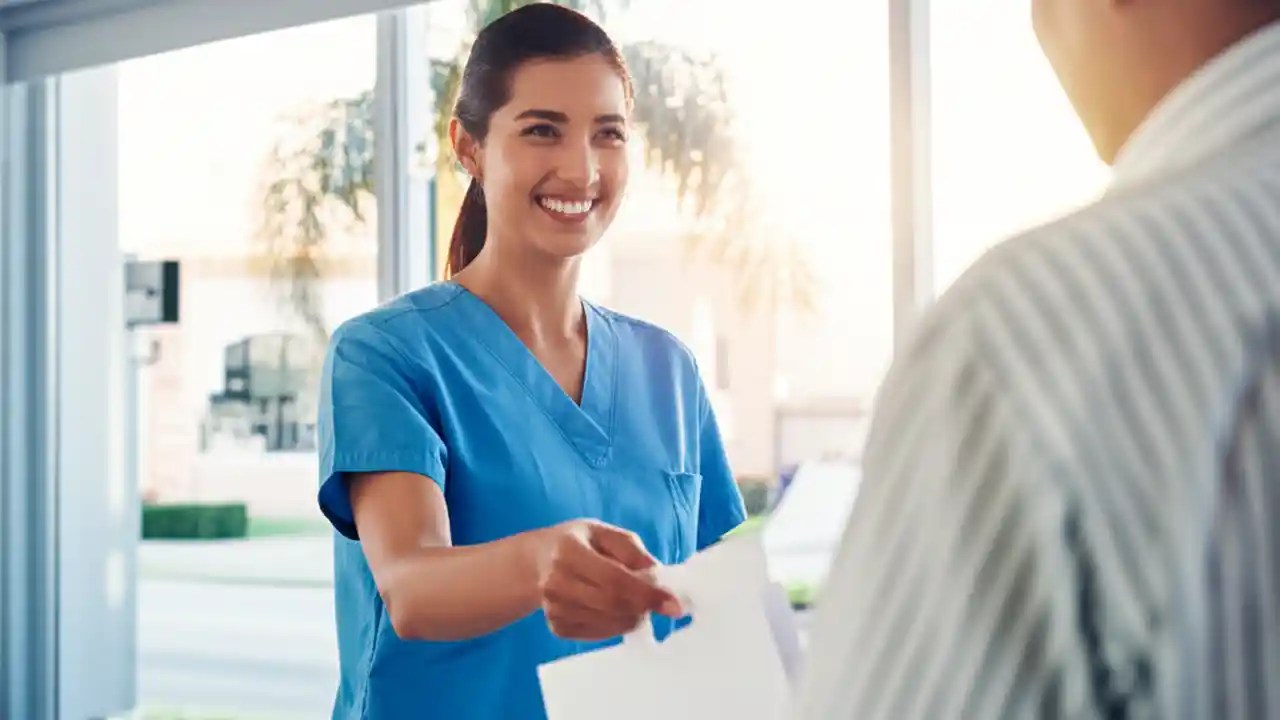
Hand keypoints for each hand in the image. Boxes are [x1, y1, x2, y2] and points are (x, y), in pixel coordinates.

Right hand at [532, 520, 682, 640]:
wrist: (538, 561)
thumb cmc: (580, 543)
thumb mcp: (607, 534)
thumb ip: (635, 554)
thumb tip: (661, 581)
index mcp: (568, 551)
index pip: (614, 580)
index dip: (647, 594)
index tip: (675, 604)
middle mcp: (555, 582)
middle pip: (613, 605)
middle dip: (644, 606)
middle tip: (660, 601)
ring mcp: (553, 608)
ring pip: (610, 623)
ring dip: (633, 616)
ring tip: (635, 600)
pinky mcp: (557, 627)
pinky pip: (600, 634)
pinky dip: (618, 624)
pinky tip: (615, 608)